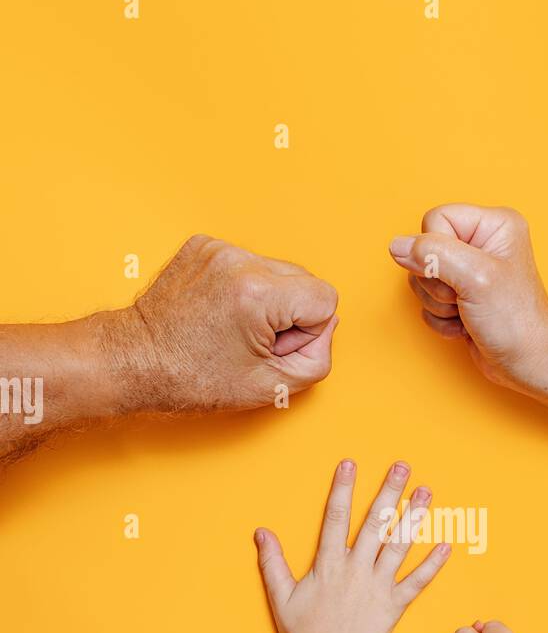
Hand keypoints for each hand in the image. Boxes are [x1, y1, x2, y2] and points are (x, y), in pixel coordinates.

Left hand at [104, 234, 338, 413]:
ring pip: (278, 270)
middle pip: (303, 279)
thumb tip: (325, 325)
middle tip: (252, 340)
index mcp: (258, 293)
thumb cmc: (193, 379)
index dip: (307, 332)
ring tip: (233, 326)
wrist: (136, 361)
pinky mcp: (203, 245)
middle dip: (289, 313)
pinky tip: (220, 310)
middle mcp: (238, 261)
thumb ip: (316, 358)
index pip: (325, 298)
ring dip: (267, 299)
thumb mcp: (271, 387)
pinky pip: (248, 263)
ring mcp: (218, 249)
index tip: (272, 347)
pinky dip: (243, 287)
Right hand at [255, 460, 451, 632]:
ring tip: (426, 493)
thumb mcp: (281, 594)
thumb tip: (261, 532)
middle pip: (374, 523)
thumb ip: (272, 562)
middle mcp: (355, 569)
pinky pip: (417, 582)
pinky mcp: (393, 606)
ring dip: (414, 517)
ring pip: (399, 545)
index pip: (336, 517)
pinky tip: (446, 545)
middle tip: (402, 466)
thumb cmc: (302, 632)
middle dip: (389, 492)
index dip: (343, 489)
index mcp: (328, 564)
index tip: (351, 464)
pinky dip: (432, 565)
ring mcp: (376, 586)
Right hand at [389, 205, 547, 391]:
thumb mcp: (475, 278)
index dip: (436, 251)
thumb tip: (398, 246)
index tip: (461, 277)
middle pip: (425, 250)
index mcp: (494, 224)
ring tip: (466, 312)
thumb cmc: (516, 322)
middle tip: (465, 298)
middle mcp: (481, 242)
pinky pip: (427, 301)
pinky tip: (465, 324)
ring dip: (438, 304)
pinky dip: (441, 318)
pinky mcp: (459, 295)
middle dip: (438, 283)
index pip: (435, 219)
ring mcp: (469, 270)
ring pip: (421, 278)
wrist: (527, 363)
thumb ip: (434, 254)